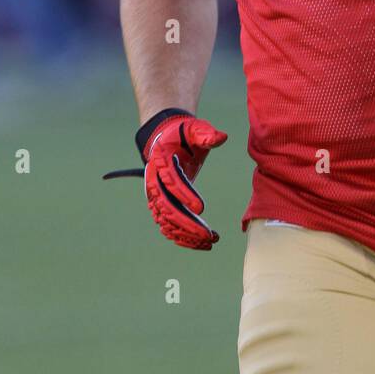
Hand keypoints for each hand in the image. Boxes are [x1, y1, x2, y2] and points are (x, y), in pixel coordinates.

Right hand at [104, 109, 227, 249]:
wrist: (168, 140)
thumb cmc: (184, 134)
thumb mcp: (194, 129)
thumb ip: (206, 134)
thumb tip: (221, 137)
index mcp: (160, 161)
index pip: (170, 181)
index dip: (184, 194)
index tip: (201, 208)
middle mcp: (153, 181)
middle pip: (166, 206)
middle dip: (186, 223)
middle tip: (208, 234)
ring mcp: (155, 196)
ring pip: (166, 221)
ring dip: (186, 234)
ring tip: (210, 242)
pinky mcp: (161, 206)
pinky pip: (168, 226)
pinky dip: (182, 238)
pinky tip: (201, 244)